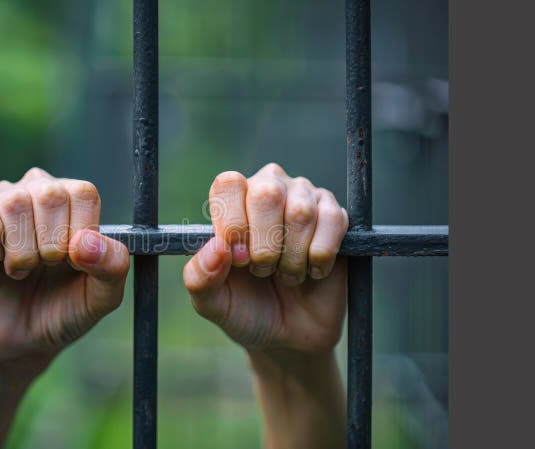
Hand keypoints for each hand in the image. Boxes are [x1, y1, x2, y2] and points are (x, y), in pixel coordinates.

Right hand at [0, 168, 129, 369]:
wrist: (19, 342)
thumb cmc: (64, 310)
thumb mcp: (101, 297)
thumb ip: (112, 267)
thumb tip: (87, 242)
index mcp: (77, 203)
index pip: (83, 194)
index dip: (78, 233)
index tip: (72, 263)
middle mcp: (41, 192)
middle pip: (49, 194)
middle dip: (49, 245)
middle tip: (44, 268)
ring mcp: (4, 201)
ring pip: (13, 201)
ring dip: (20, 249)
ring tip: (21, 269)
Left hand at [183, 163, 348, 355]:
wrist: (288, 337)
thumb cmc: (245, 310)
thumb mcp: (212, 303)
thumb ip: (199, 278)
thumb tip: (218, 247)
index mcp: (232, 201)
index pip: (229, 184)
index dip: (234, 224)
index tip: (238, 260)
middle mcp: (268, 189)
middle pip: (267, 192)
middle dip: (265, 244)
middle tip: (263, 270)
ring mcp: (304, 199)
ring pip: (301, 211)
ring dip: (293, 258)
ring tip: (287, 274)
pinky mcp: (335, 216)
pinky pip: (333, 221)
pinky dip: (320, 257)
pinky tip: (312, 270)